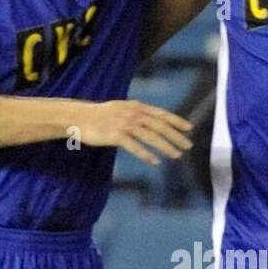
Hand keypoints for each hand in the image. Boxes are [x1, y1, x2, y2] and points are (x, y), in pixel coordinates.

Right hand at [72, 99, 192, 165]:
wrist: (78, 117)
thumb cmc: (100, 115)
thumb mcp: (121, 109)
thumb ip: (137, 114)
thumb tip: (152, 122)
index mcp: (136, 106)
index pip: (161, 113)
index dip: (177, 121)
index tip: (190, 128)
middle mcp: (133, 113)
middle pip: (160, 126)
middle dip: (176, 136)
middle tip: (188, 146)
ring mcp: (124, 124)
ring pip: (151, 136)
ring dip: (165, 147)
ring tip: (176, 155)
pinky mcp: (115, 135)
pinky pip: (135, 147)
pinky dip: (146, 155)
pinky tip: (155, 161)